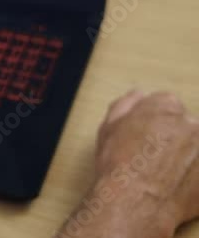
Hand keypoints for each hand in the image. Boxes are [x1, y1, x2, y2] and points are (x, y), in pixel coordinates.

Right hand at [57, 91, 198, 237]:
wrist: (135, 201)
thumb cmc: (119, 164)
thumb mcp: (109, 125)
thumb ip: (126, 104)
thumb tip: (138, 96)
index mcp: (166, 106)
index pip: (165, 104)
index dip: (151, 120)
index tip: (144, 134)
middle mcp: (191, 124)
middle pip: (183, 125)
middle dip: (170, 137)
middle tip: (151, 155)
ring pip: (193, 148)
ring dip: (183, 156)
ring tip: (161, 173)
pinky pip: (198, 171)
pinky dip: (190, 176)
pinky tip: (172, 185)